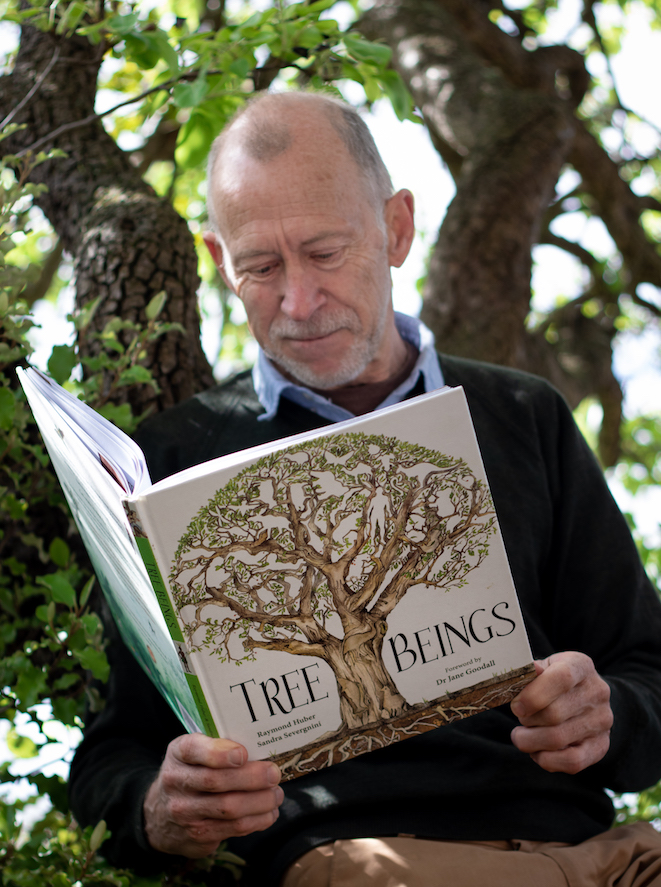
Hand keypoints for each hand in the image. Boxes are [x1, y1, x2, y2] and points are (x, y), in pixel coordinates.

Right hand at [143, 733, 283, 857]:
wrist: (161, 815)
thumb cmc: (190, 773)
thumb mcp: (194, 753)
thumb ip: (219, 747)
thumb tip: (262, 750)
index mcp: (178, 753)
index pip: (193, 750)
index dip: (218, 753)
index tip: (242, 754)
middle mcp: (177, 782)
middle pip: (216, 781)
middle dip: (252, 778)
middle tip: (274, 774)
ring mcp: (185, 812)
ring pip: (229, 808)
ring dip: (260, 802)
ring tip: (276, 795)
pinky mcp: (198, 835)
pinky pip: (233, 828)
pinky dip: (257, 820)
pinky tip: (269, 813)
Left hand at [510, 652, 612, 774]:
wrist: (584, 698)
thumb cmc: (553, 681)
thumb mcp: (543, 668)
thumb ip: (529, 673)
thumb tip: (516, 675)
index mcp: (580, 665)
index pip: (561, 678)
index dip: (534, 695)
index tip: (516, 706)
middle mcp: (597, 692)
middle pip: (554, 714)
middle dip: (527, 720)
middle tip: (520, 719)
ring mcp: (602, 721)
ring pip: (558, 739)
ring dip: (530, 741)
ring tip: (522, 737)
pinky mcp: (600, 746)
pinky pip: (571, 762)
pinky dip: (546, 760)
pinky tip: (537, 752)